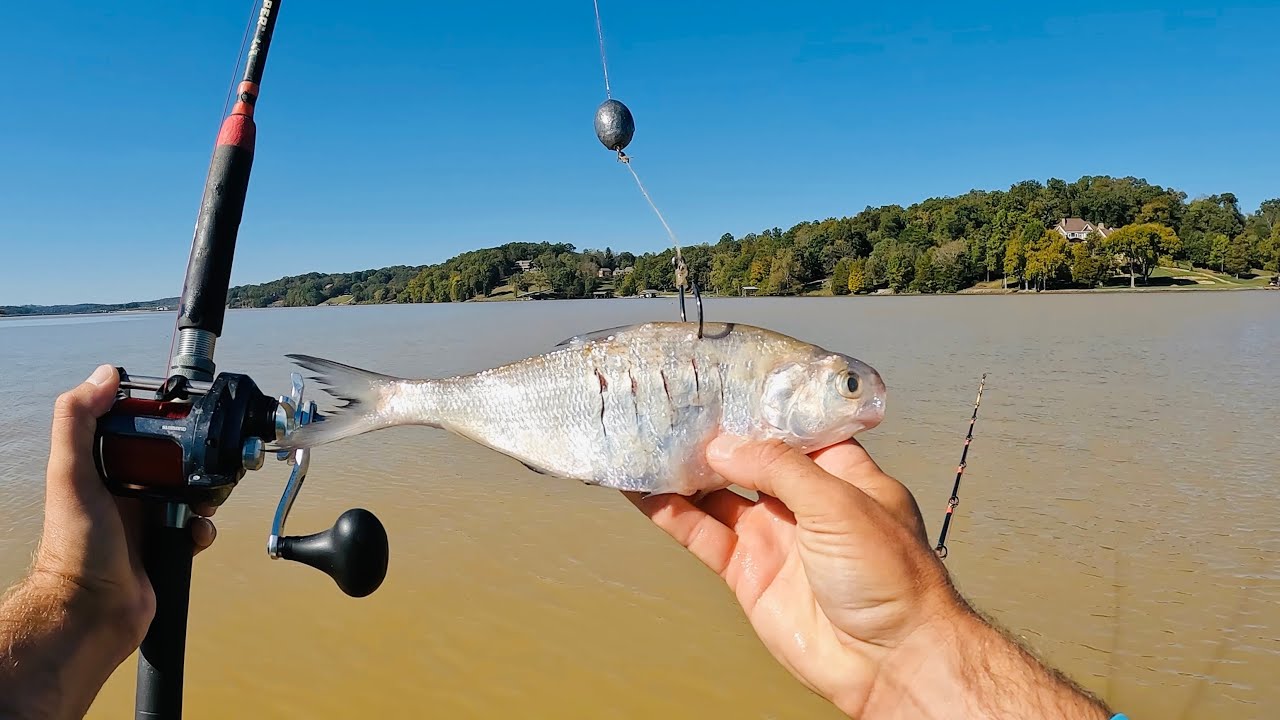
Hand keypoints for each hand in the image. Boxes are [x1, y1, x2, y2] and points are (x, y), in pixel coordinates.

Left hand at [30, 364, 217, 648]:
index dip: (162, 418)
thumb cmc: (75, 550)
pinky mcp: (166, 544)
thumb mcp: (71, 475)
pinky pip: (198, 526)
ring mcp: (146, 517)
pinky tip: (195, 532)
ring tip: (201, 501)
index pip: (138, 427)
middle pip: (172, 456)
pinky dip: (204, 527)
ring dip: (204, 493)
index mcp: (101, 468)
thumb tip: (103, 375)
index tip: (183, 414)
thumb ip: (77, 420)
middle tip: (202, 462)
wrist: (93, 611)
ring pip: (191, 489)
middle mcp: (124, 490)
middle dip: (194, 458)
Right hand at [627, 436, 1111, 719]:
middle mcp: (804, 500)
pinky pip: (702, 534)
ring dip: (681, 471)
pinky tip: (641, 490)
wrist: (890, 660)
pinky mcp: (748, 573)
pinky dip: (671, 513)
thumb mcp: (839, 502)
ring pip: (716, 494)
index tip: (717, 380)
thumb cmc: (890, 575)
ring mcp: (773, 536)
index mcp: (840, 472)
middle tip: (667, 405)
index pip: (791, 428)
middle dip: (711, 435)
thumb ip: (779, 467)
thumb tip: (722, 446)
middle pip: (747, 457)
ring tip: (641, 439)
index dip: (756, 407)